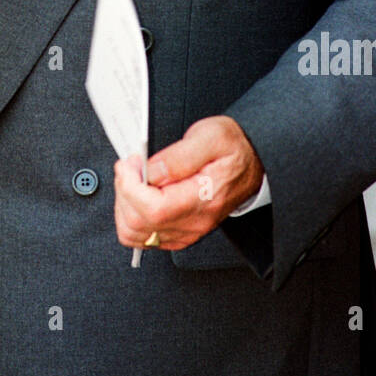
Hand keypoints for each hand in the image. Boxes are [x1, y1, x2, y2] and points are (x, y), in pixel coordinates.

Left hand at [113, 115, 264, 251]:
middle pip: (138, 224)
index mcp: (203, 199)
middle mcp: (193, 222)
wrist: (251, 162)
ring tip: (134, 179)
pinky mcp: (178, 233)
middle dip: (124, 191)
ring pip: (134, 234)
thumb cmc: (232, 148)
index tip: (129, 164)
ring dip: (123, 204)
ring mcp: (186, 231)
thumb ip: (178, 157)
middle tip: (131, 166)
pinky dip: (131, 216)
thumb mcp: (210, 137)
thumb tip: (150, 172)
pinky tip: (139, 194)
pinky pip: (142, 237)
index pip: (153, 209)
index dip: (130, 186)